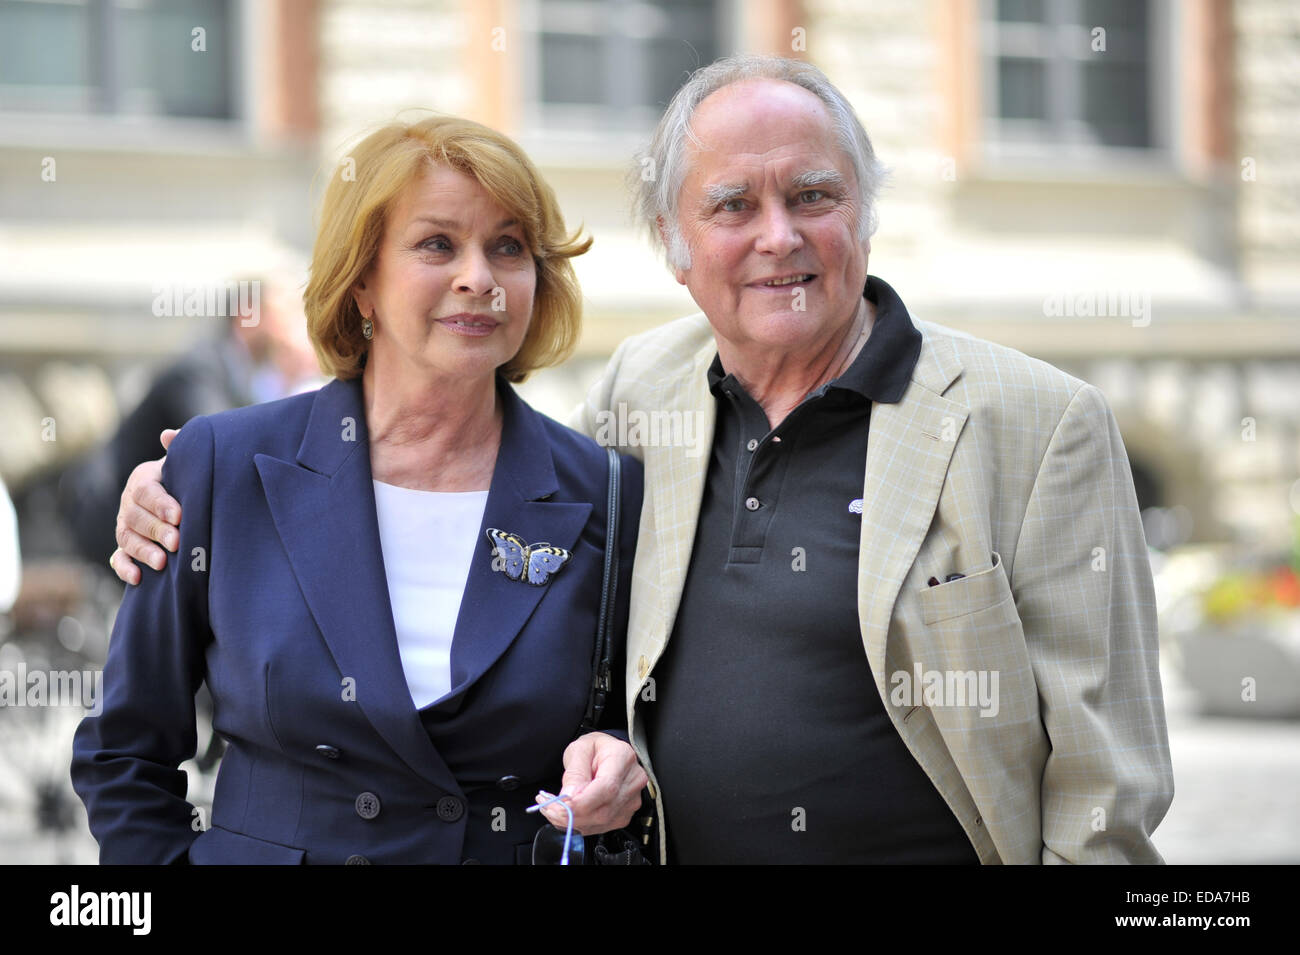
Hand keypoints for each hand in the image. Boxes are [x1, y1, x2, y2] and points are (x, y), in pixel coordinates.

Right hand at [109, 429, 181, 584]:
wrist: (183, 499)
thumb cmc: (188, 479)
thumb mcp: (187, 463)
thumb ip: (181, 449)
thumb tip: (168, 435)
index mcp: (143, 480)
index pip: (147, 491)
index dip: (161, 504)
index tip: (180, 516)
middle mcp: (129, 503)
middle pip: (136, 517)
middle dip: (156, 531)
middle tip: (177, 542)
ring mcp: (125, 525)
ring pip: (126, 538)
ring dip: (142, 551)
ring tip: (162, 563)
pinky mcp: (125, 547)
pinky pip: (118, 558)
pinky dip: (124, 568)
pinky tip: (138, 578)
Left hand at [538, 733, 646, 835]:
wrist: (607, 754)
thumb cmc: (594, 749)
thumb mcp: (579, 749)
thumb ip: (574, 773)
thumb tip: (569, 797)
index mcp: (623, 758)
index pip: (606, 787)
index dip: (582, 802)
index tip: (559, 805)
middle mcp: (632, 781)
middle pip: (604, 810)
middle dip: (572, 815)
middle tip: (547, 808)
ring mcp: (631, 800)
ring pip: (601, 822)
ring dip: (573, 822)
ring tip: (553, 809)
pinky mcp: (623, 814)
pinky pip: (600, 827)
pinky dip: (579, 825)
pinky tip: (567, 815)